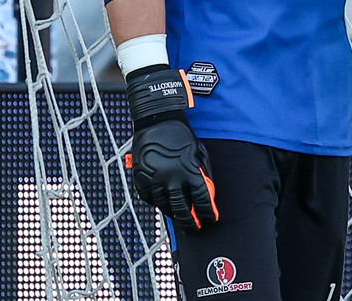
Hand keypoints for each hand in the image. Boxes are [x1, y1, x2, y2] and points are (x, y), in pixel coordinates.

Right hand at [125, 66, 217, 229]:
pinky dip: (157, 204)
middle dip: (190, 223)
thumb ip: (203, 174)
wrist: (157, 121)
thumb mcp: (199, 153)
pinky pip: (149, 199)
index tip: (210, 221)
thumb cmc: (182, 136)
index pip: (202, 201)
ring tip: (180, 218)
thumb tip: (208, 194)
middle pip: (182, 210)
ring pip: (165, 207)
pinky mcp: (141, 180)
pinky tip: (164, 205)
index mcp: (189, 172)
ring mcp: (155, 181)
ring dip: (174, 214)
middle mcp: (172, 180)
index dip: (207, 213)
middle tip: (195, 229)